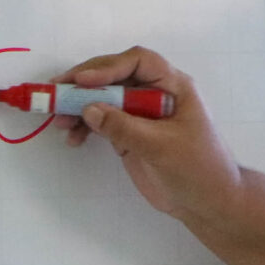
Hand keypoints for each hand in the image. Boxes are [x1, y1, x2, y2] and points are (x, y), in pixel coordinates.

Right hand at [57, 46, 242, 226]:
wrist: (208, 202)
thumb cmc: (197, 168)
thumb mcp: (162, 146)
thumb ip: (125, 127)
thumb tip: (89, 108)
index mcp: (174, 86)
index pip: (139, 62)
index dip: (109, 67)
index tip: (83, 81)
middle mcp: (155, 93)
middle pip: (116, 76)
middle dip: (85, 84)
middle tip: (56, 93)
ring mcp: (141, 114)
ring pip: (105, 98)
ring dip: (80, 106)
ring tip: (59, 122)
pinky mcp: (130, 134)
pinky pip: (102, 121)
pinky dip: (85, 126)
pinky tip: (72, 138)